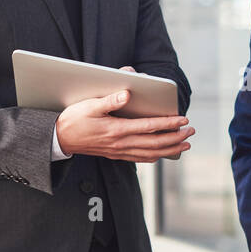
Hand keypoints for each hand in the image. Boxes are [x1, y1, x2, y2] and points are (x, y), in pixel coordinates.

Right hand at [55, 81, 193, 162]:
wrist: (59, 138)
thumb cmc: (74, 119)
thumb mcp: (89, 105)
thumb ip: (110, 100)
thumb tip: (128, 93)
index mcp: (115, 130)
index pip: (149, 127)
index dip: (168, 123)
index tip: (183, 120)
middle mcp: (119, 143)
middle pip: (154, 143)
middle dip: (176, 138)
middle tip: (191, 132)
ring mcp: (118, 151)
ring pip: (150, 154)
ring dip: (170, 149)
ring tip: (184, 143)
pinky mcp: (115, 154)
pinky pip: (141, 158)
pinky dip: (156, 156)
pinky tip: (163, 152)